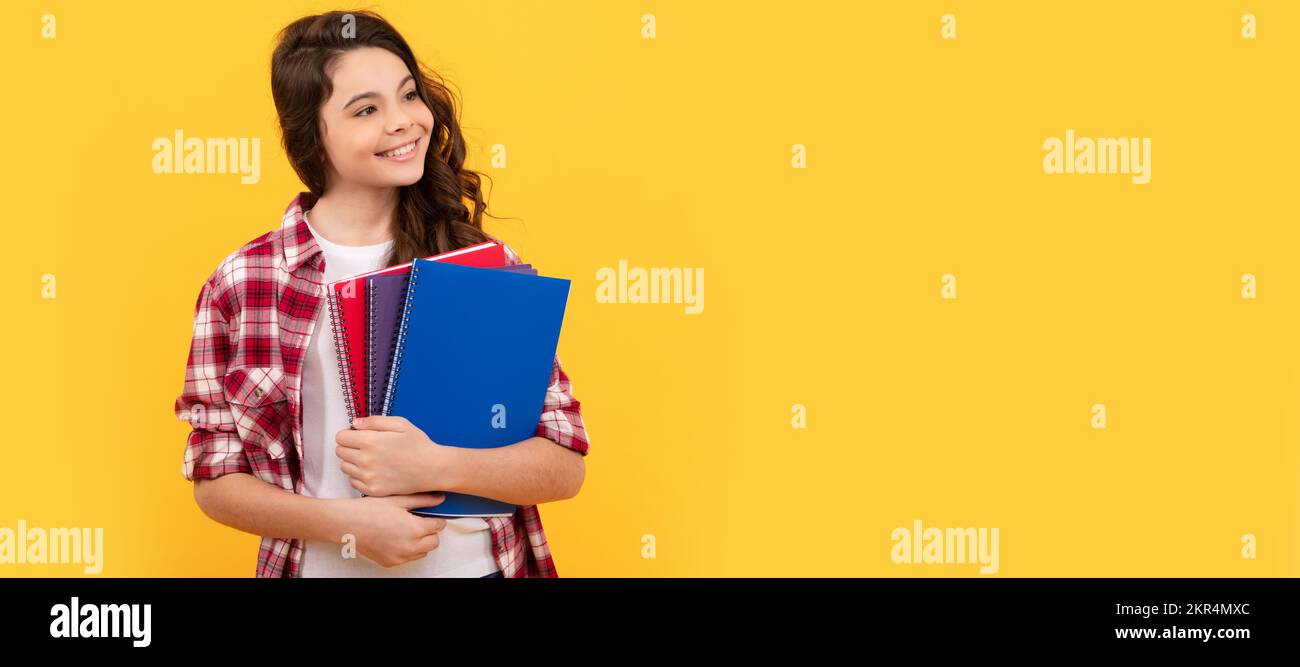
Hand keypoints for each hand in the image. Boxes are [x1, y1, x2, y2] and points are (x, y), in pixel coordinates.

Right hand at [333, 493, 447, 566]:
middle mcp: (409, 546)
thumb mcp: (398, 500)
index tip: (432, 516)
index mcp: (415, 529)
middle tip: (421, 523)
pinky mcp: (390, 563)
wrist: (347, 524)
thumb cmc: (369, 510)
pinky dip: (407, 550)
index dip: (436, 519)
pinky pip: (408, 559)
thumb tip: (440, 499)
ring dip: (421, 543)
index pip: (438, 527)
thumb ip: (423, 500)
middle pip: (434, 542)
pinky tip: (397, 538)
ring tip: (408, 530)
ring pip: (422, 553)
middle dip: (431, 532)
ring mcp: (400, 557)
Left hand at [336, 415, 453, 496]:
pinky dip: (358, 476)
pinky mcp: (373, 490)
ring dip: (352, 461)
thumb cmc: (419, 445)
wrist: (432, 469)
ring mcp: (368, 477)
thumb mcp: (400, 424)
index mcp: (370, 442)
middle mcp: (365, 461)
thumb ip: (374, 421)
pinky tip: (372, 471)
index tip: (358, 435)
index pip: (340, 437)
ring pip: (344, 467)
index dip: (348, 434)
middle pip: (340, 452)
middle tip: (365, 446)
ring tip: (370, 459)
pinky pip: (353, 482)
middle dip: (349, 446)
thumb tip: (354, 424)